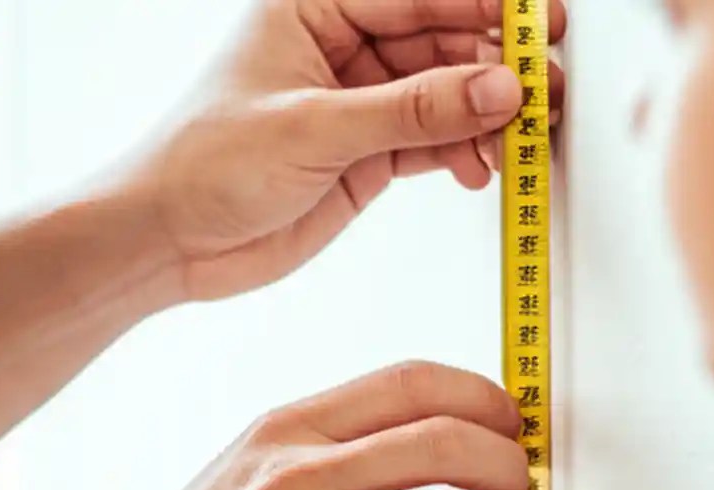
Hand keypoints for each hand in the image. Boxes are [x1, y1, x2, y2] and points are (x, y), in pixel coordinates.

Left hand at [127, 0, 565, 300]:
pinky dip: (468, 154)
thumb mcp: (314, 127)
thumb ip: (412, 111)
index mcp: (315, 7)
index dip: (484, 7)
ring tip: (521, 137)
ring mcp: (362, 102)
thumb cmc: (203, 163)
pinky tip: (484, 168)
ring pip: (448, 94)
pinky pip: (438, 141)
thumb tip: (495, 90)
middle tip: (543, 87)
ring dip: (489, 115)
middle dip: (498, 66)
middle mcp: (343, 47)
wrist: (170, 242)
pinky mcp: (372, 152)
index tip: (537, 23)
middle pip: (444, 41)